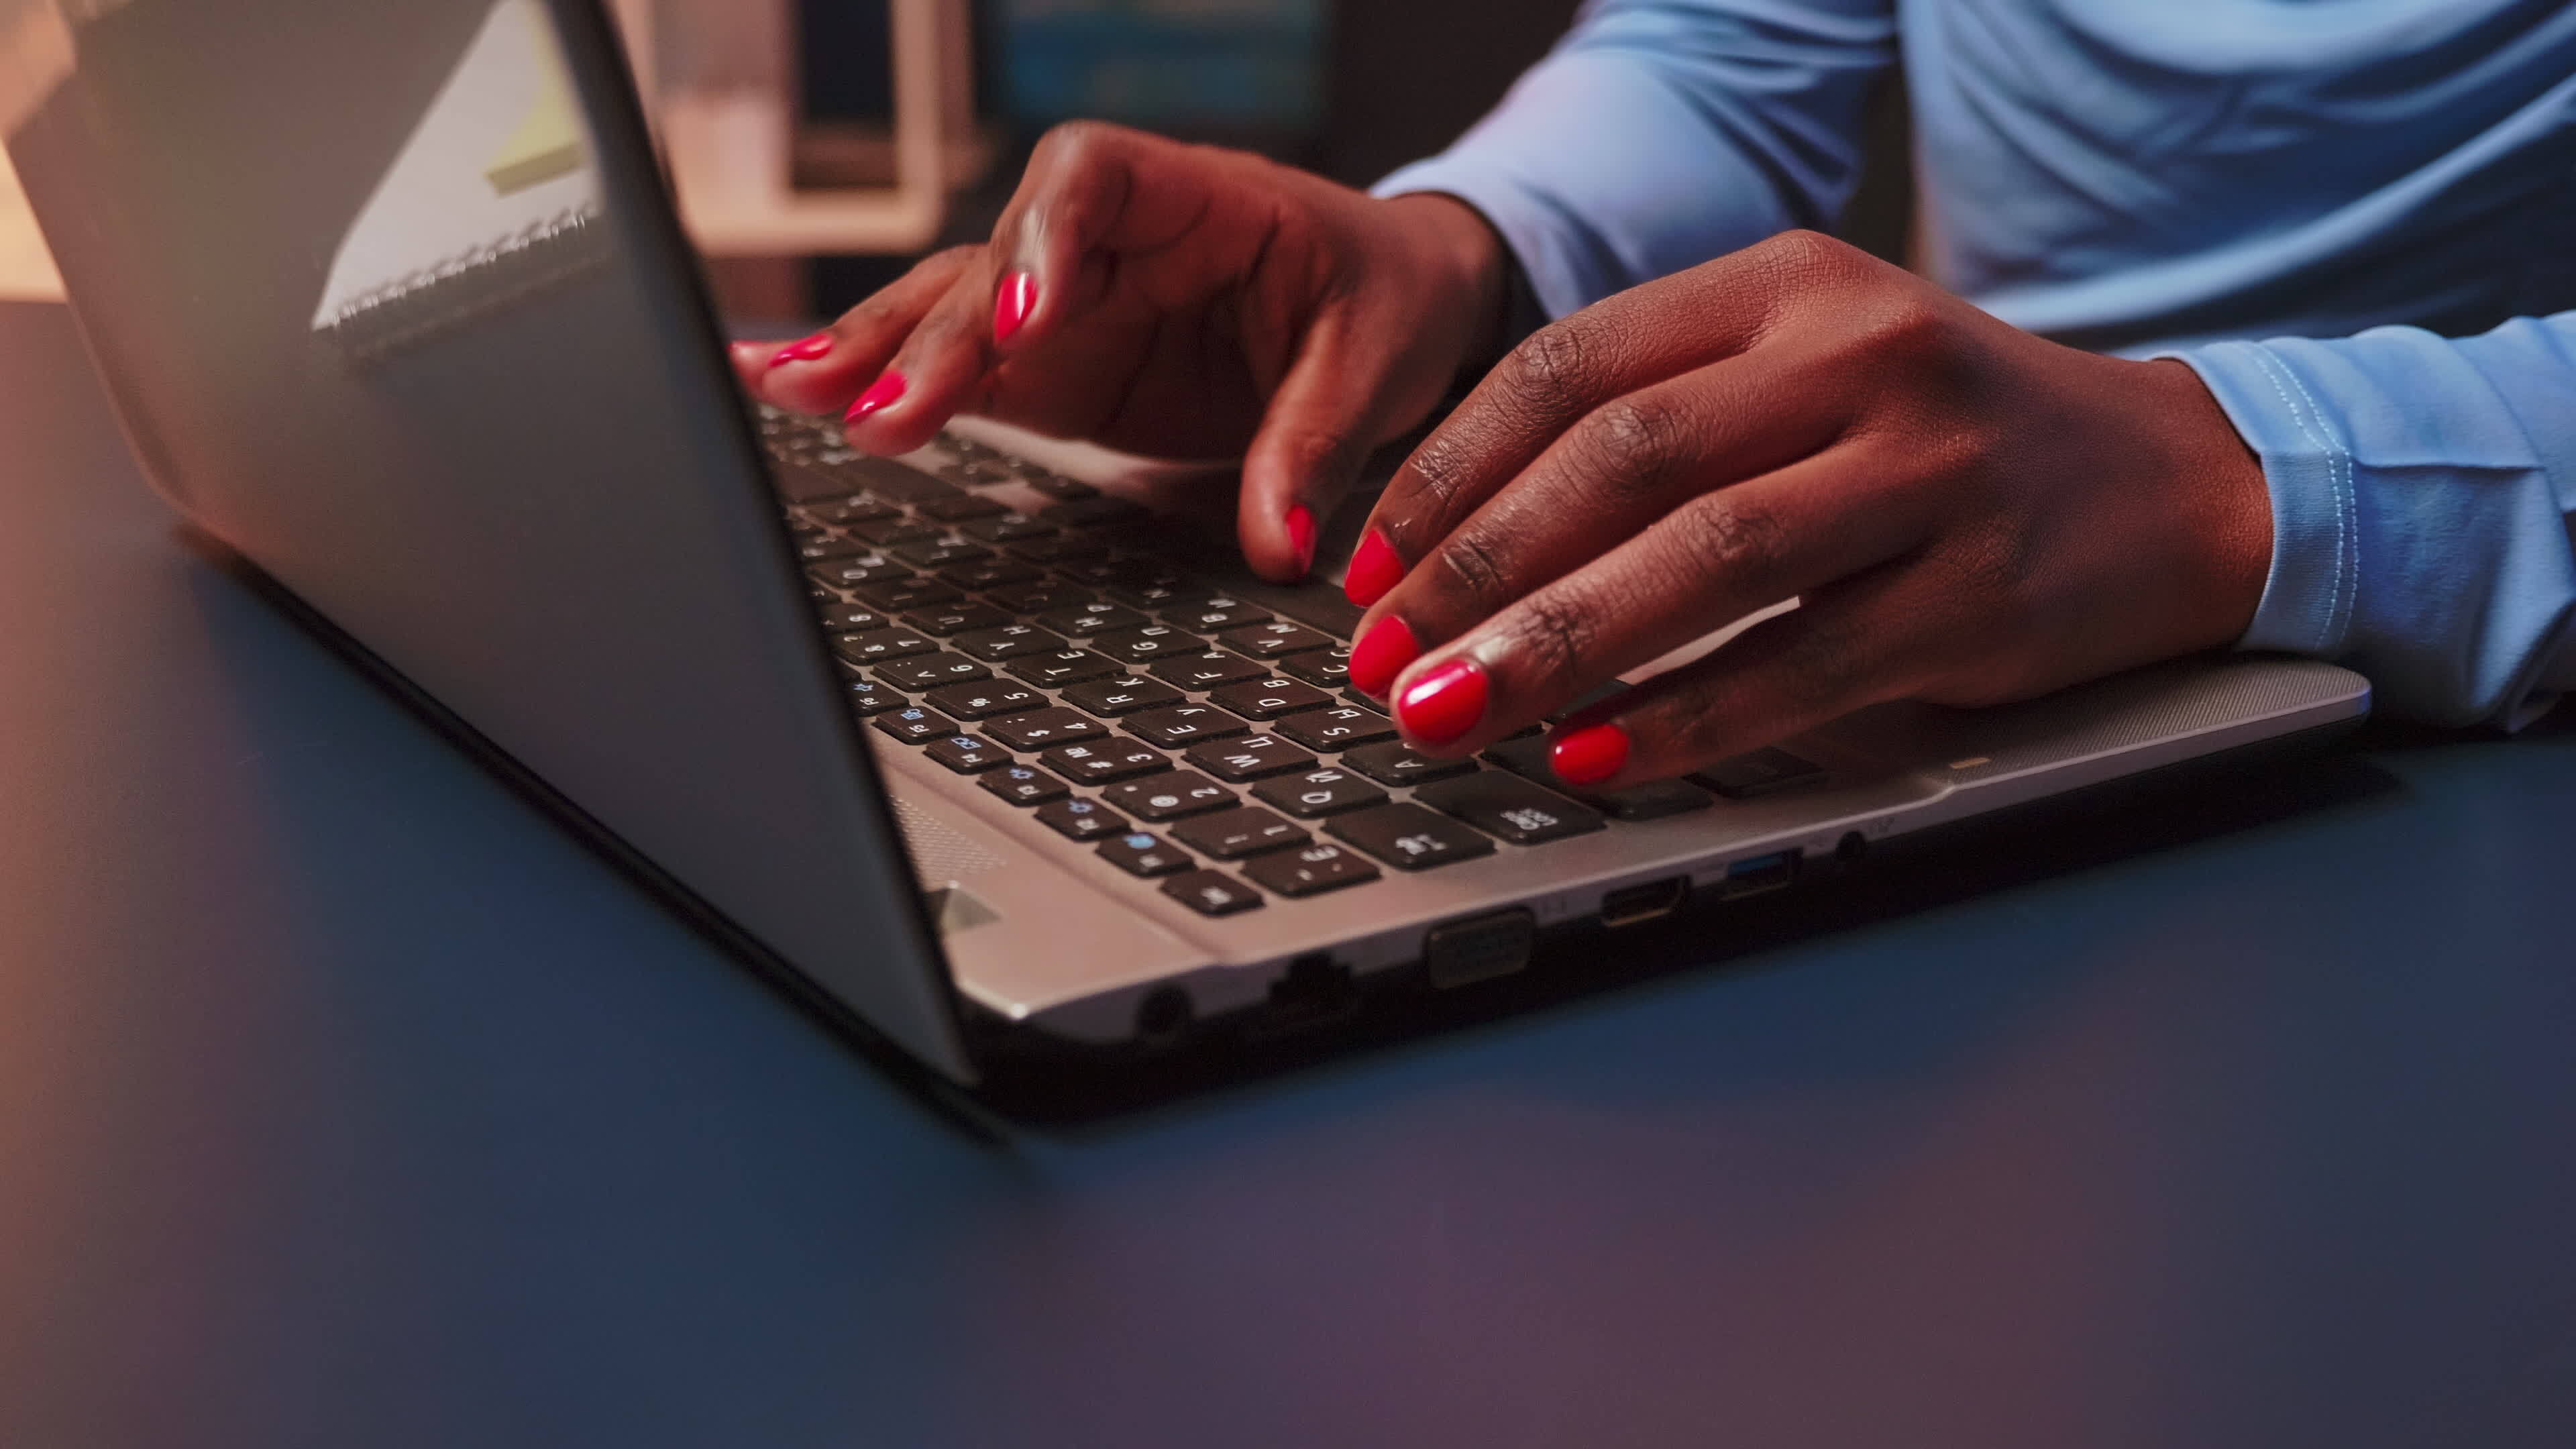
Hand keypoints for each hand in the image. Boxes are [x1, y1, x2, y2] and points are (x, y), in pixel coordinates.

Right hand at [731, 122, 1507, 581]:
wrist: (1390, 299)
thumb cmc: (1385, 296)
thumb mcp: (1372, 363)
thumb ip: (1313, 445)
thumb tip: (1273, 543)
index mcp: (1190, 195)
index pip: (1089, 178)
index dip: (1044, 238)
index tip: (1025, 315)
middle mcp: (1106, 237)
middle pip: (996, 261)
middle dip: (936, 336)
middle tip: (883, 413)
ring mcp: (1064, 304)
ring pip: (950, 313)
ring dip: (873, 354)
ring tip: (784, 389)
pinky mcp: (1049, 368)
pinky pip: (953, 368)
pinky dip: (879, 383)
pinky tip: (792, 393)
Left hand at [1338, 230, 2272, 788]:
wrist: (2176, 479)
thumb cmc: (1946, 438)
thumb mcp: (1806, 373)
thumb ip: (1658, 425)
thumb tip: (1460, 554)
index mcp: (1789, 287)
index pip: (1571, 368)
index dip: (1447, 476)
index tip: (1362, 571)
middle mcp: (1862, 356)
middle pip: (1624, 460)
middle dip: (1477, 573)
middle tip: (1382, 665)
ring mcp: (1932, 471)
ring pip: (1710, 558)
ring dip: (1560, 648)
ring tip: (1453, 717)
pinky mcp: (1985, 591)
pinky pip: (1808, 663)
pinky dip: (1691, 717)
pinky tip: (1599, 758)